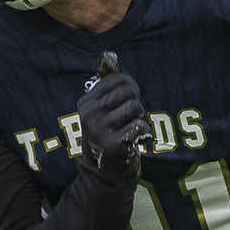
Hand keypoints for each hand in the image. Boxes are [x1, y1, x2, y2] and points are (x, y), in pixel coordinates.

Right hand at [77, 51, 151, 177]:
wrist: (105, 174)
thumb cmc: (108, 135)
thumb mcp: (102, 109)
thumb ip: (107, 82)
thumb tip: (110, 55)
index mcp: (86, 103)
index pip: (118, 80)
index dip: (131, 87)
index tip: (129, 100)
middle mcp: (89, 115)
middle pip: (129, 92)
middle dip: (136, 104)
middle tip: (130, 119)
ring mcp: (100, 131)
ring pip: (136, 108)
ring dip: (140, 119)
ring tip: (130, 131)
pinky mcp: (114, 145)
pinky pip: (141, 126)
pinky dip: (144, 134)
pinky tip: (134, 142)